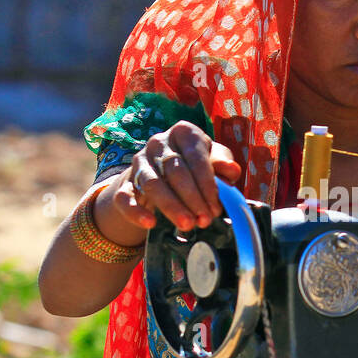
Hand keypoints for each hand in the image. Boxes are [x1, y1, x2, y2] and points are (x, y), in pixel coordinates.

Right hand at [104, 121, 242, 235]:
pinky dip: (136, 211)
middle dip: (192, 198)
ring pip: (152, 184)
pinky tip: (150, 223)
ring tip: (187, 225)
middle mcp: (159, 142)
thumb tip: (232, 170)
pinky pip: (125, 197)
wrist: (161, 174)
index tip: (216, 207)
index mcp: (184, 133)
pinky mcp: (125, 182)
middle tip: (204, 220)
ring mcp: (139, 161)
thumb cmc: (194, 166)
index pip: (195, 157)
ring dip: (171, 207)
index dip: (207, 184)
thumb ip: (223, 165)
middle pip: (175, 171)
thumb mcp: (213, 162)